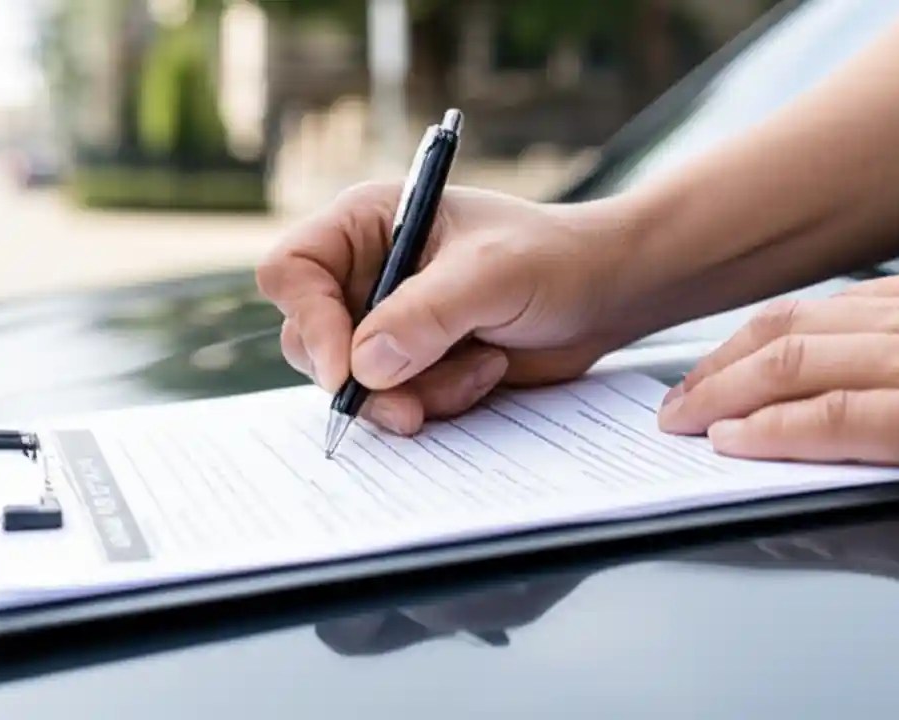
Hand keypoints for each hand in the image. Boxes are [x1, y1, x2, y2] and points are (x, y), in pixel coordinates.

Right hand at [257, 183, 638, 433]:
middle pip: (309, 338)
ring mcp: (385, 321)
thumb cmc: (555, 259)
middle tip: (411, 403)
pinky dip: (436, 402)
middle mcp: (364, 271)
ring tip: (479, 367)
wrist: (605, 295)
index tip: (348, 370)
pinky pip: (392, 401)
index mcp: (367, 222)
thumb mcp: (491, 276)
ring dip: (412, 393)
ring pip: (352, 382)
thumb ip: (425, 316)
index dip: (309, 321)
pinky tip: (484, 373)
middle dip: (363, 379)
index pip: (293, 269)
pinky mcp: (411, 363)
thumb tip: (363, 366)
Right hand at [658, 255, 898, 473]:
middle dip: (721, 388)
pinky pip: (862, 289)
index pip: (828, 421)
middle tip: (679, 411)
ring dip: (743, 347)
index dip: (760, 434)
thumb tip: (848, 455)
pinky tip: (781, 325)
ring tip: (706, 371)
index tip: (717, 442)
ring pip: (813, 317)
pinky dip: (804, 312)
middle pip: (796, 364)